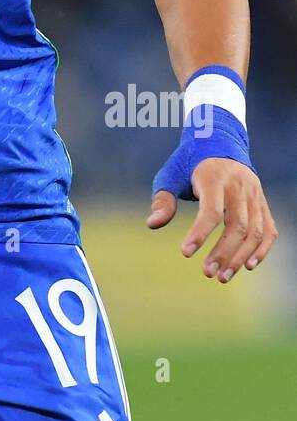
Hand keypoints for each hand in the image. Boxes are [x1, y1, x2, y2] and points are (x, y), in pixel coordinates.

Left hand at [146, 158, 276, 282]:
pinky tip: (249, 266)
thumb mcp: (170, 174)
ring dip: (240, 257)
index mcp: (214, 177)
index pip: (211, 210)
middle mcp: (239, 186)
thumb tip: (152, 224)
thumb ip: (163, 199)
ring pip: (255, 231)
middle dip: (223, 252)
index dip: (199, 233)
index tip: (185, 253)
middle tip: (207, 273)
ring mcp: (254, 195)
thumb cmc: (189, 163)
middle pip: (237, 225)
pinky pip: (268, 229)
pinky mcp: (262, 203)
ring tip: (222, 277)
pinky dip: (261, 249)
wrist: (220, 143)